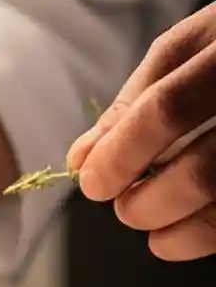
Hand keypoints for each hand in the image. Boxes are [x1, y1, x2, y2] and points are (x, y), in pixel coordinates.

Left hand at [68, 3, 215, 260]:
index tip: (92, 183)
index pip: (166, 109)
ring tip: (158, 236)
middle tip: (126, 211)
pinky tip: (196, 234)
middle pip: (207, 170)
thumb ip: (135, 101)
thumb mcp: (187, 50)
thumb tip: (83, 159)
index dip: (121, 153)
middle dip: (154, 201)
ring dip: (190, 229)